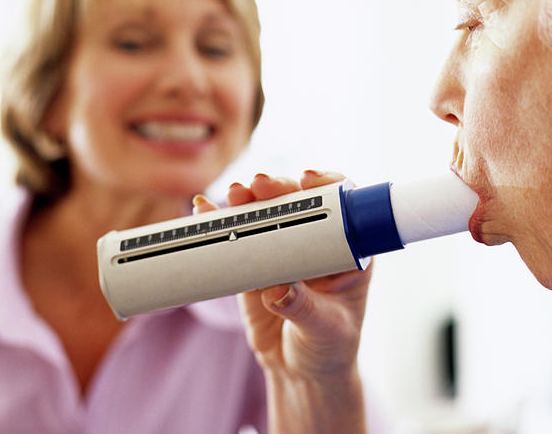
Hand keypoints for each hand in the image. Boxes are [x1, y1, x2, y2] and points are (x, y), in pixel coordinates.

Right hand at [194, 170, 370, 433]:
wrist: (301, 371)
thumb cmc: (329, 347)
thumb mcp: (325, 329)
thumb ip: (303, 309)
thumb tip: (278, 291)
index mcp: (347, 250)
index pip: (341, 206)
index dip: (326, 186)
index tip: (307, 181)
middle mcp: (316, 242)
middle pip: (299, 202)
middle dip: (279, 188)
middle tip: (260, 185)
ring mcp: (283, 250)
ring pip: (267, 214)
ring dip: (250, 199)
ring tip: (236, 194)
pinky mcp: (255, 263)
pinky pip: (238, 238)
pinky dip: (220, 222)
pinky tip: (204, 209)